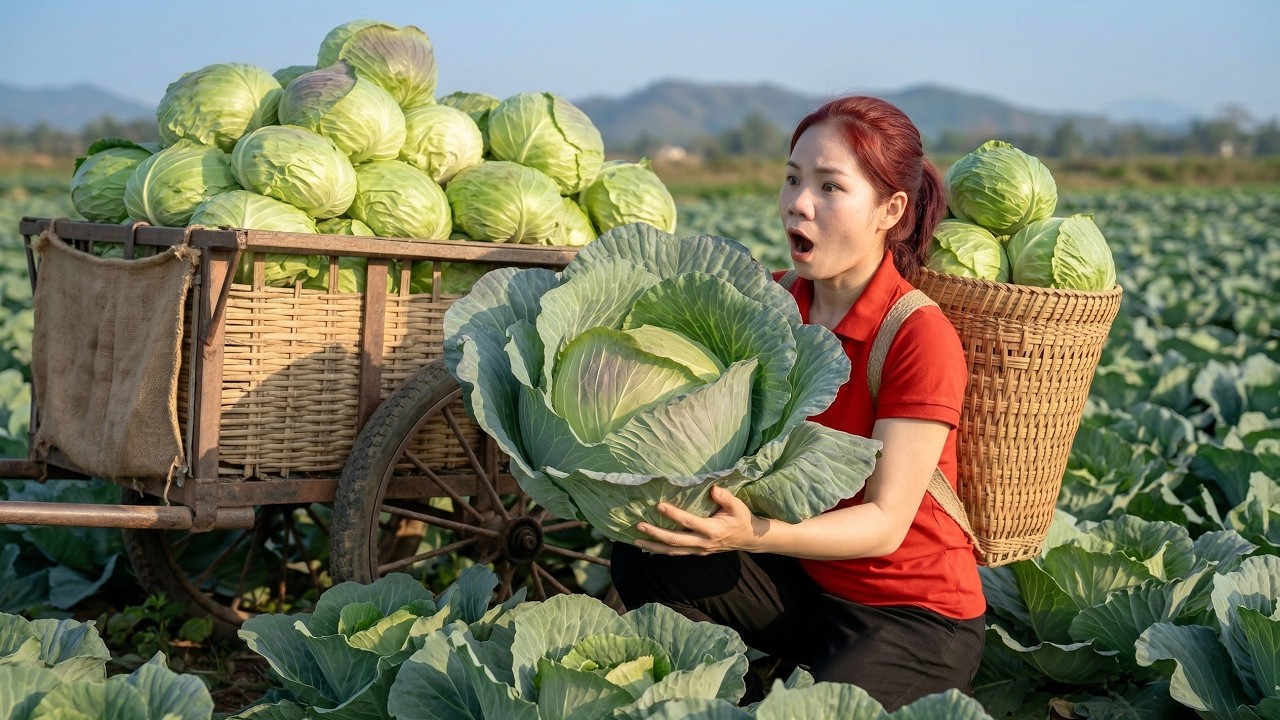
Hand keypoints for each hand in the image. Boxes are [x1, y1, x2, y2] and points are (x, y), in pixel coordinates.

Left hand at [633, 486, 767, 555]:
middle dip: (655, 534)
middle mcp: (703, 543)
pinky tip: (648, 547)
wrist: (749, 539)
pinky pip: (676, 553)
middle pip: (675, 540)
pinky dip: (661, 551)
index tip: (658, 506)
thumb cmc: (742, 519)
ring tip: (636, 541)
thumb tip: (712, 488)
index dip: (673, 515)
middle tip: (639, 526)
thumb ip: (725, 497)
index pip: (688, 522)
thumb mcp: (738, 506)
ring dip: (653, 546)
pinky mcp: (697, 553)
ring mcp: (699, 550)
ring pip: (673, 551)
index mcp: (712, 530)